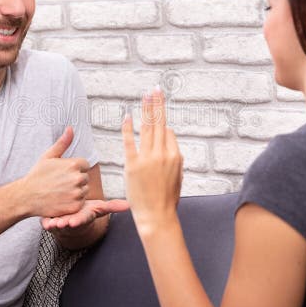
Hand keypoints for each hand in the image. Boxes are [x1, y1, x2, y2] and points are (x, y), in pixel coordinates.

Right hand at [20, 126, 90, 217]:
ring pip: (84, 191)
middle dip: (75, 180)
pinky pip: (81, 202)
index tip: (63, 173)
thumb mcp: (48, 156)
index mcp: (74, 164)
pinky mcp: (75, 206)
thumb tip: (71, 129)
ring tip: (60, 191)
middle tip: (60, 183)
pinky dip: (73, 202)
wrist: (26, 197)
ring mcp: (77, 193)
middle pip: (85, 178)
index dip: (74, 169)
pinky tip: (61, 200)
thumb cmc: (37, 175)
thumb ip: (63, 143)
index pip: (84, 165)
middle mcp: (77, 178)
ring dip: (76, 191)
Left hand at [41, 199, 129, 230]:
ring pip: (57, 225)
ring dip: (54, 225)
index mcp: (84, 217)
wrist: (70, 217)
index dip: (79, 220)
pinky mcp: (50, 221)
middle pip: (69, 223)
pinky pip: (46, 222)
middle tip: (62, 222)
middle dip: (66, 224)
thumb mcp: (98, 208)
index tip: (74, 221)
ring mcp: (60, 223)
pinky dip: (45, 221)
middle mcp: (72, 221)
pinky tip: (44, 219)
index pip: (83, 219)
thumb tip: (130, 205)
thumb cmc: (85, 210)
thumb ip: (112, 206)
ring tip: (52, 222)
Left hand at [122, 89, 182, 234]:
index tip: (158, 114)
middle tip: (155, 89)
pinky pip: (129, 141)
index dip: (162, 125)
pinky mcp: (132, 165)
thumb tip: (169, 138)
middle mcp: (162, 154)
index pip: (168, 132)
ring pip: (147, 128)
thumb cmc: (167, 199)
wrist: (157, 217)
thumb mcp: (177, 176)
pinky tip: (128, 116)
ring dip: (146, 109)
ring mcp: (147, 158)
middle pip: (159, 123)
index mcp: (175, 156)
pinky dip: (128, 128)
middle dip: (157, 104)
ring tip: (146, 95)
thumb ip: (174, 156)